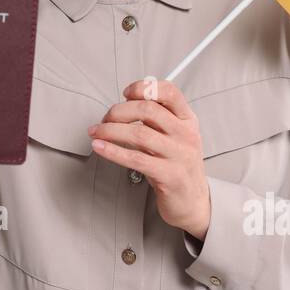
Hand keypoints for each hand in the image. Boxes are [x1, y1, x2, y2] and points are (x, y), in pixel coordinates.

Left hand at [88, 77, 210, 240]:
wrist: (193, 201)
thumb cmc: (177, 164)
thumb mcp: (174, 136)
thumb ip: (156, 119)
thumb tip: (124, 104)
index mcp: (188, 119)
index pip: (169, 92)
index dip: (143, 88)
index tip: (125, 94)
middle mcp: (186, 134)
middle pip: (148, 110)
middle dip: (119, 111)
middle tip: (104, 119)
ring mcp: (180, 155)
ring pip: (139, 133)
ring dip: (110, 130)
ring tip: (96, 132)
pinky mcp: (169, 176)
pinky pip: (135, 159)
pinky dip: (112, 151)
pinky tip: (99, 147)